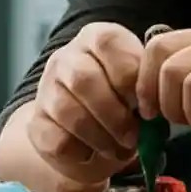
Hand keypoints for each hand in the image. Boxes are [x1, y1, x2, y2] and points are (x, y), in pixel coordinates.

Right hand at [28, 22, 142, 187]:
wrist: (88, 130)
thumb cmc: (124, 102)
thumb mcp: (141, 87)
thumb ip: (148, 89)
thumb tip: (154, 107)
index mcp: (98, 38)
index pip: (108, 42)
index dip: (130, 78)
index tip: (147, 107)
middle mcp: (67, 57)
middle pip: (84, 79)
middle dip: (115, 115)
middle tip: (133, 137)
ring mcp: (47, 87)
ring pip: (67, 111)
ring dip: (99, 137)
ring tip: (118, 149)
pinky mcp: (36, 122)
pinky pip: (55, 140)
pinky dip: (79, 153)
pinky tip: (93, 153)